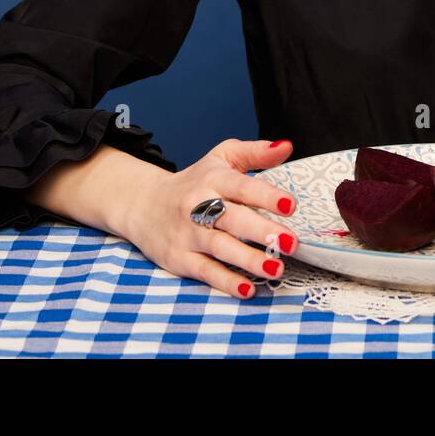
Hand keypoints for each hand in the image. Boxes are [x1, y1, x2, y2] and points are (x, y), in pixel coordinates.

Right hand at [122, 137, 300, 299]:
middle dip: (262, 231)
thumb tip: (287, 147)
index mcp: (213, 179)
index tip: (290, 205)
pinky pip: (204, 271)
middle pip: (233, 219)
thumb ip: (255, 152)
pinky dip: (225, 281)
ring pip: (220, 247)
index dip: (266, 196)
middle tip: (291, 242)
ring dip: (249, 260)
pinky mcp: (179, 258)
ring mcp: (188, 233)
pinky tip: (247, 288)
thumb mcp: (221, 158)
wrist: (143, 204)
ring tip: (276, 268)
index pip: (242, 186)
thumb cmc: (194, 181)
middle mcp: (198, 205)